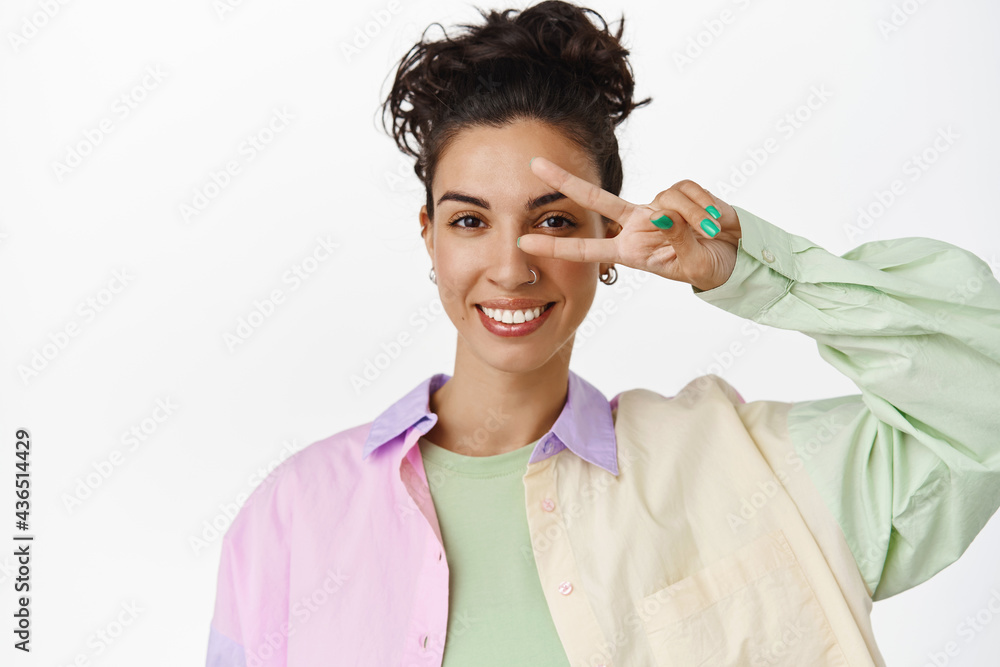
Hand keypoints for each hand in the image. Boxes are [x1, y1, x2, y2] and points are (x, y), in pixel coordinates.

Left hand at [519, 156, 741, 291]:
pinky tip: (714, 220)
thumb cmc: (709, 268)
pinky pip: (687, 191)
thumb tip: (663, 216)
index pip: (587, 248)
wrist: (735, 256)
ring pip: (665, 200)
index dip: (556, 244)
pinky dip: (705, 207)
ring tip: (710, 234)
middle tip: (535, 164)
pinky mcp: (680, 192)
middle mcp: (638, 224)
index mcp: (631, 249)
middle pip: (595, 199)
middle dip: (565, 182)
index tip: (525, 241)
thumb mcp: (691, 265)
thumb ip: (677, 242)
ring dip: (694, 218)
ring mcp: (658, 206)